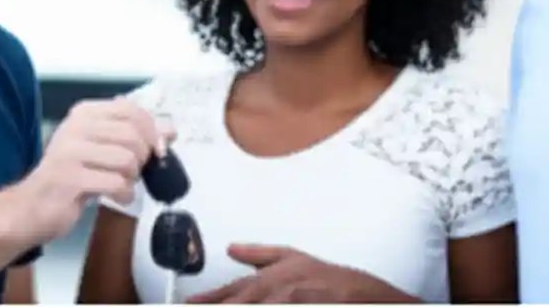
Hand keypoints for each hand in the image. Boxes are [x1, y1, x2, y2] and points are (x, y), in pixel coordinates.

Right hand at [12, 97, 171, 243]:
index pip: (131, 110)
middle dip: (143, 158)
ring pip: (126, 159)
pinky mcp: (70, 179)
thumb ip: (135, 136)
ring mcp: (70, 152)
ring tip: (120, 184)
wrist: (31, 207)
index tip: (157, 151)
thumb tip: (170, 130)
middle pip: (132, 135)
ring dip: (132, 178)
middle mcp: (75, 127)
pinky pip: (115, 183)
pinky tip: (116, 197)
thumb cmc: (69, 176)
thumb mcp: (102, 149)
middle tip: (133, 172)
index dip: (152, 131)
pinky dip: (124, 194)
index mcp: (84, 113)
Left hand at [187, 244, 416, 303]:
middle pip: (238, 301)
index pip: (229, 292)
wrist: (362, 292)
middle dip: (218, 304)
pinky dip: (266, 305)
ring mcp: (289, 299)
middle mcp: (275, 290)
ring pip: (256, 304)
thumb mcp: (292, 257)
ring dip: (237, 305)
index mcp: (269, 278)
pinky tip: (261, 305)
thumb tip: (231, 248)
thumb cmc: (327, 278)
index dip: (207, 299)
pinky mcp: (302, 304)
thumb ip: (259, 254)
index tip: (187, 305)